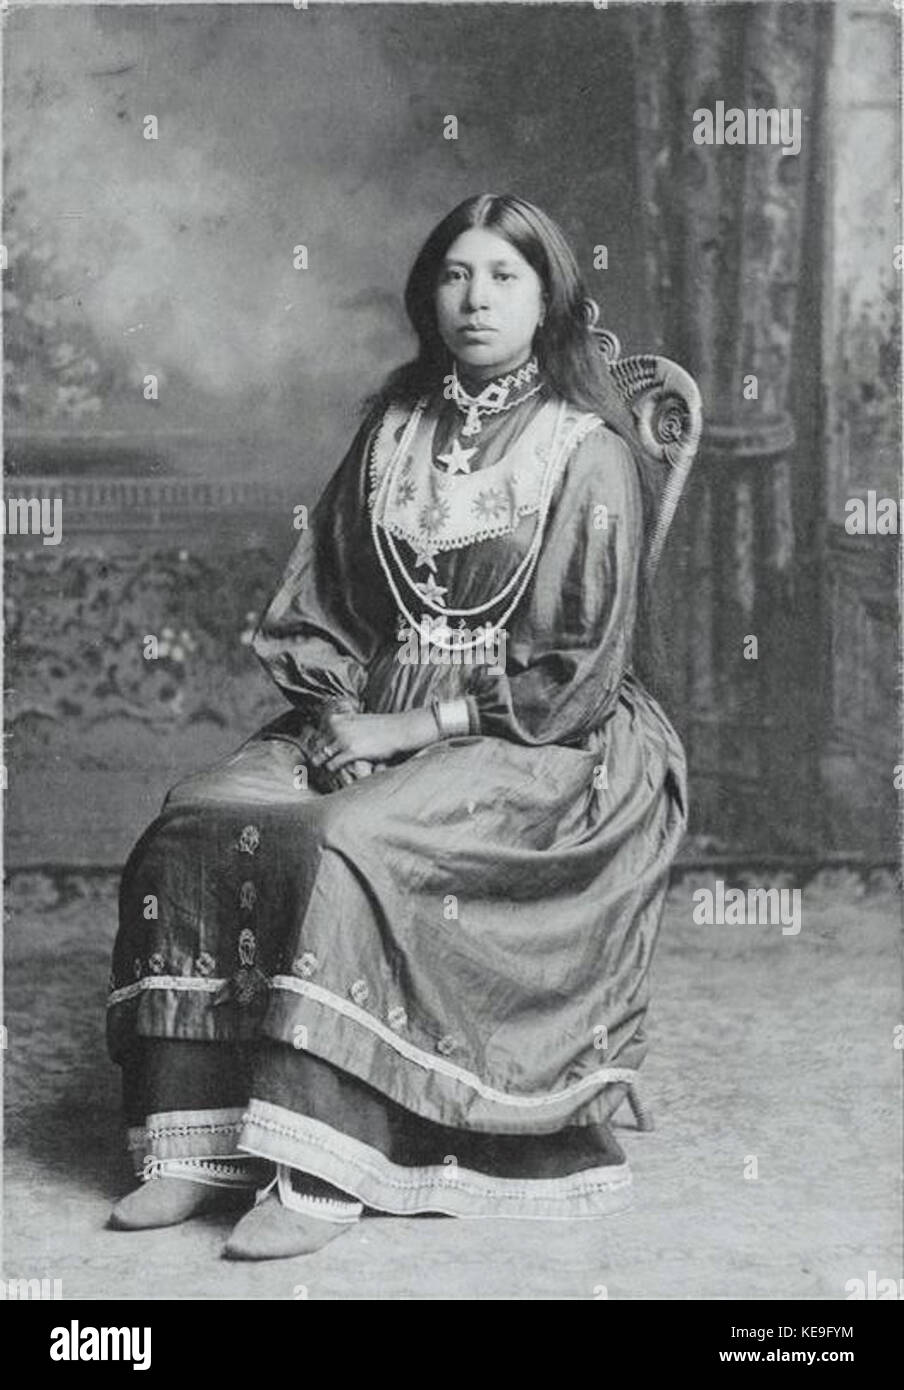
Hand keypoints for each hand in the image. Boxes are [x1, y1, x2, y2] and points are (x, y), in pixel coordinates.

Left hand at [313, 710, 436, 773]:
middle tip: (313, 766)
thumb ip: (346, 727)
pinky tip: (337, 773)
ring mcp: (343, 739)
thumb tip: (336, 737)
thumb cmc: (383, 727)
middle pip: (316, 746)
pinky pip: (332, 765)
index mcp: (338, 719)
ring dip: (323, 764)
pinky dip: (333, 770)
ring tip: (323, 772)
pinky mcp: (351, 751)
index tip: (314, 754)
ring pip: (322, 756)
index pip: (317, 734)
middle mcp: (337, 727)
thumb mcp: (360, 721)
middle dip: (316, 756)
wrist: (399, 729)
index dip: (316, 745)